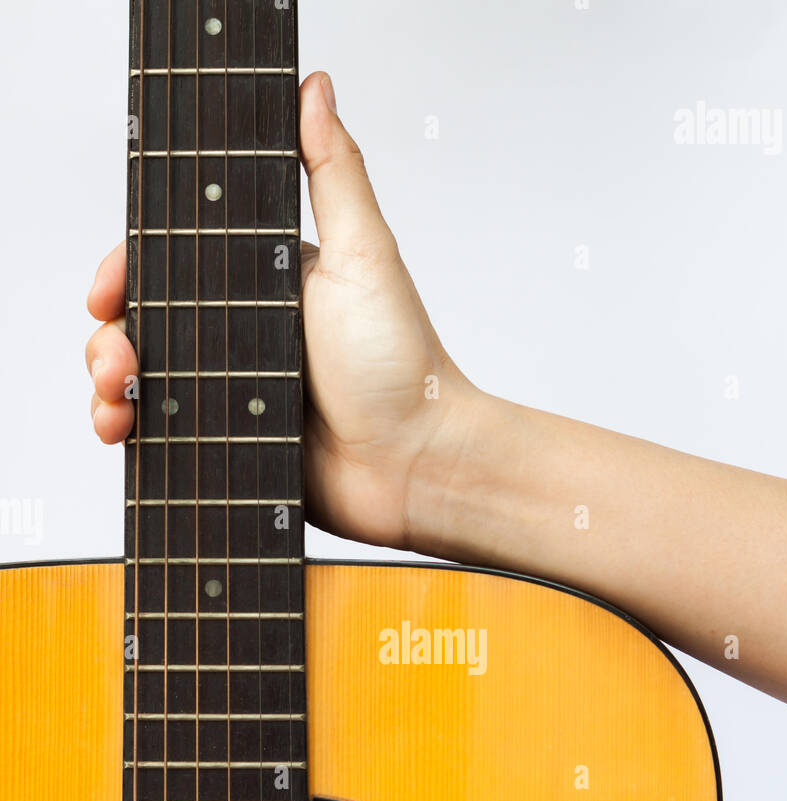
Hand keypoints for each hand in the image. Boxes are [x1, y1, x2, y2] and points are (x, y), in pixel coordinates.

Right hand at [86, 72, 478, 550]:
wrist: (416, 465)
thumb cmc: (401, 366)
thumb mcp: (365, 255)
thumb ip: (333, 173)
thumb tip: (315, 88)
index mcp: (263, 281)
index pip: (171, 261)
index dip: (128, 270)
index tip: (108, 289)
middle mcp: (241, 333)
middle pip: (144, 319)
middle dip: (112, 333)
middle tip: (121, 355)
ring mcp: (231, 390)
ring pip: (140, 376)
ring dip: (109, 379)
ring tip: (120, 395)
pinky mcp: (228, 441)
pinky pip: (159, 431)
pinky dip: (126, 429)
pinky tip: (122, 430)